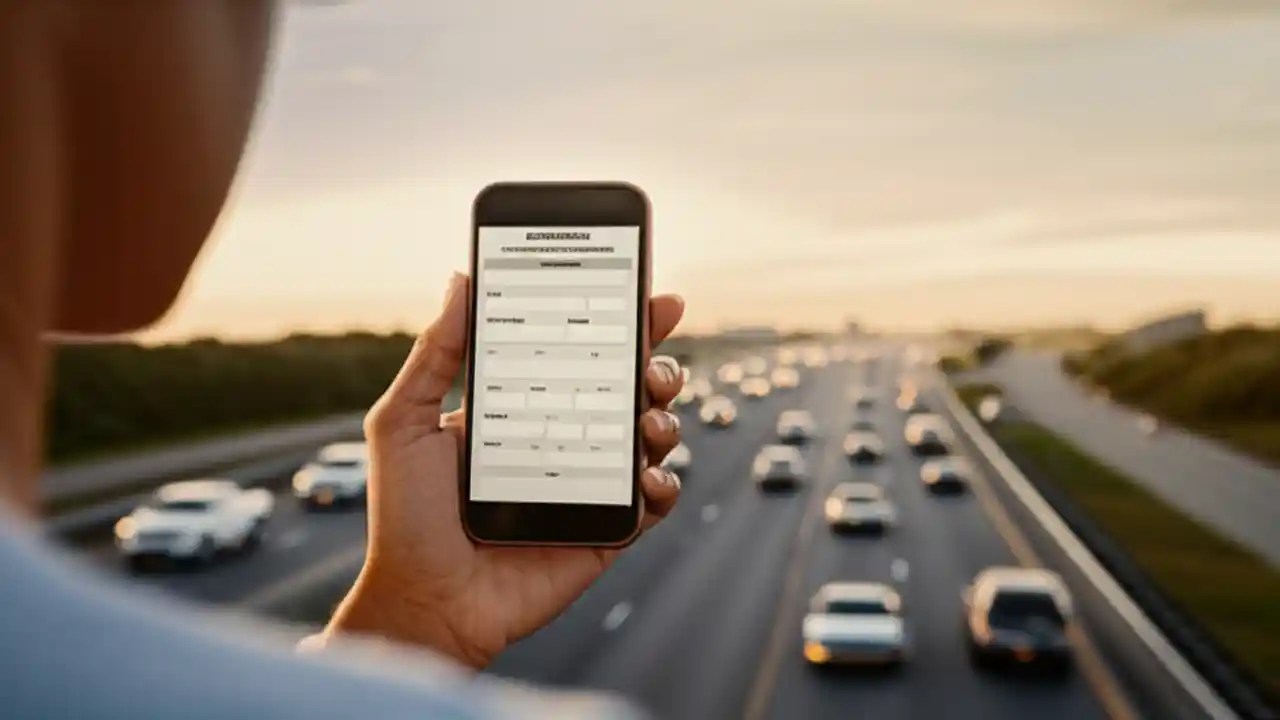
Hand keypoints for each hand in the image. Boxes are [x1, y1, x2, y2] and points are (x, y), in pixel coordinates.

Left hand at [323, 272, 686, 667]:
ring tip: (648, 421)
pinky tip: (647, 476)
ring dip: (665, 417)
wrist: (424, 601)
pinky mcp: (608, 531)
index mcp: (526, 406)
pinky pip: (655, 501)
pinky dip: (664, 483)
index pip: (583, 352)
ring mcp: (590, 485)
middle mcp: (565, 439)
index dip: (621, 322)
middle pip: (631, 387)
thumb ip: (435, 353)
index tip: (648, 295)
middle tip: (652, 364)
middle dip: (657, 364)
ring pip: (654, 436)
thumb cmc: (406, 516)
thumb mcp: (403, 422)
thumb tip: (461, 279)